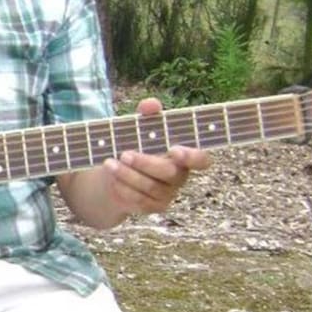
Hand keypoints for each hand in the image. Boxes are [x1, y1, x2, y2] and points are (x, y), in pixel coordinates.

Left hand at [101, 97, 211, 214]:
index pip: (201, 160)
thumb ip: (148, 114)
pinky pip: (139, 200)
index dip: (192, 157)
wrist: (118, 172)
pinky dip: (123, 187)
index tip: (174, 150)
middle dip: (146, 163)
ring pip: (151, 188)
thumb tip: (150, 104)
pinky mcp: (153, 207)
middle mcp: (180, 176)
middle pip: (170, 173)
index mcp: (184, 154)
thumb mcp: (141, 127)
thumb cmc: (137, 144)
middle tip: (125, 154)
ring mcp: (168, 194)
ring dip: (128, 175)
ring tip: (109, 163)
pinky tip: (111, 177)